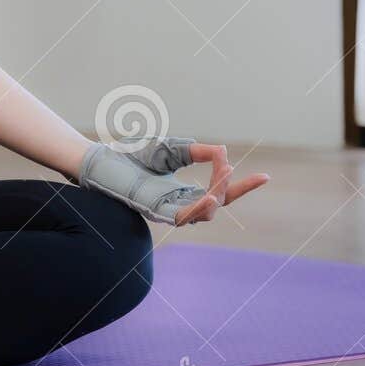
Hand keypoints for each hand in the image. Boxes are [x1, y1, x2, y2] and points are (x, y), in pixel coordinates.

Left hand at [109, 136, 269, 225]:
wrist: (98, 160)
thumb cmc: (130, 156)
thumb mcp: (171, 148)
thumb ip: (197, 151)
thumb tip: (224, 151)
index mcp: (184, 192)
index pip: (219, 193)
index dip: (242, 187)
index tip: (265, 176)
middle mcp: (178, 204)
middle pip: (216, 204)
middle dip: (226, 186)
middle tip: (226, 166)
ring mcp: (167, 210)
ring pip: (203, 213)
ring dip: (216, 197)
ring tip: (220, 181)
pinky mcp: (153, 212)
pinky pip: (182, 217)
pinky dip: (198, 209)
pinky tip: (209, 198)